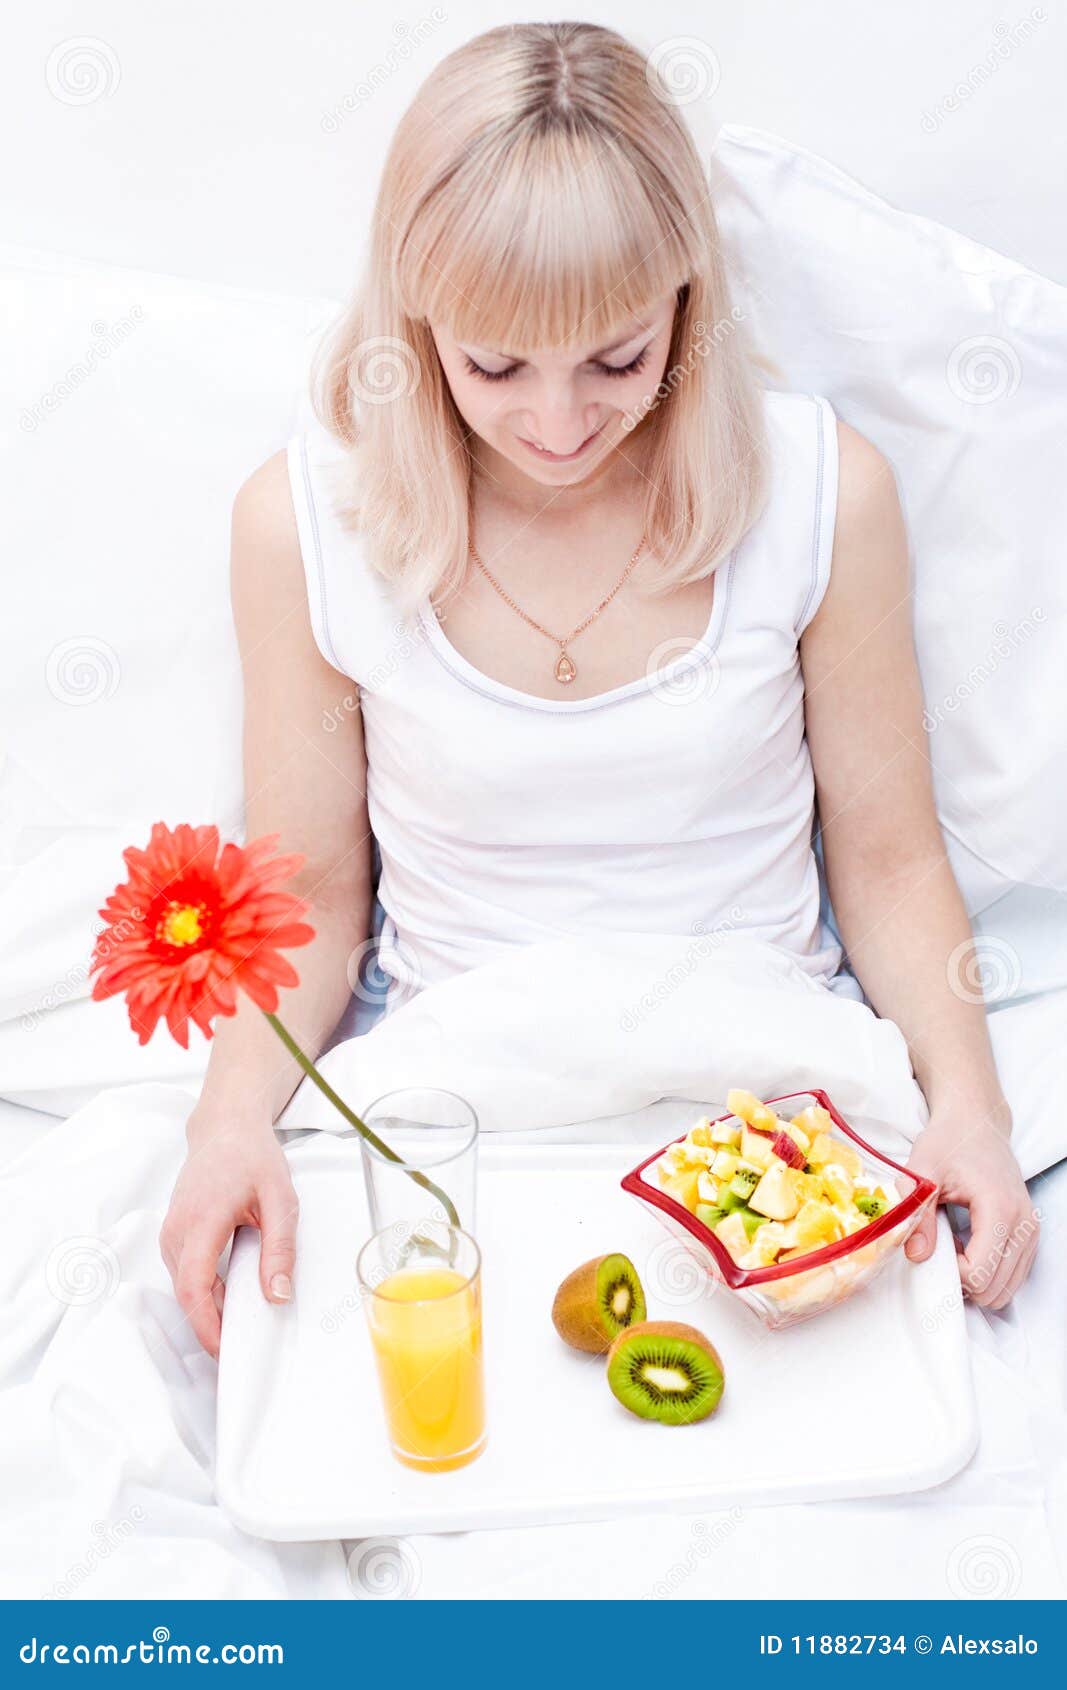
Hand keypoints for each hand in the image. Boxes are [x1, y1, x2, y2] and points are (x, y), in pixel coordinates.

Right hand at [159, 1110, 298, 1356]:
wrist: (225, 1129)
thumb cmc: (251, 1157)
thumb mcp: (281, 1199)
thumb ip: (280, 1249)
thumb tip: (278, 1294)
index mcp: (202, 1219)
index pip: (196, 1286)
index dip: (207, 1325)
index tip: (225, 1350)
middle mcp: (177, 1229)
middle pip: (187, 1294)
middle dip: (210, 1326)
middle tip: (241, 1349)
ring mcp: (170, 1232)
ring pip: (184, 1287)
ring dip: (208, 1309)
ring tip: (241, 1323)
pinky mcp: (173, 1235)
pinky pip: (184, 1274)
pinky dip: (204, 1292)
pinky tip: (229, 1295)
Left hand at [904, 1104, 1038, 1308]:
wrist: (976, 1123)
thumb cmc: (948, 1142)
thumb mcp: (922, 1171)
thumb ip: (918, 1214)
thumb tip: (916, 1255)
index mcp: (999, 1209)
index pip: (978, 1273)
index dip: (949, 1271)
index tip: (932, 1247)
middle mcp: (1023, 1224)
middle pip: (994, 1288)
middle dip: (962, 1281)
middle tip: (940, 1251)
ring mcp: (1031, 1230)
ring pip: (1006, 1288)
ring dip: (976, 1279)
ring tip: (954, 1249)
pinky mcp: (1030, 1233)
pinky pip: (1013, 1275)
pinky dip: (990, 1273)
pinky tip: (969, 1247)